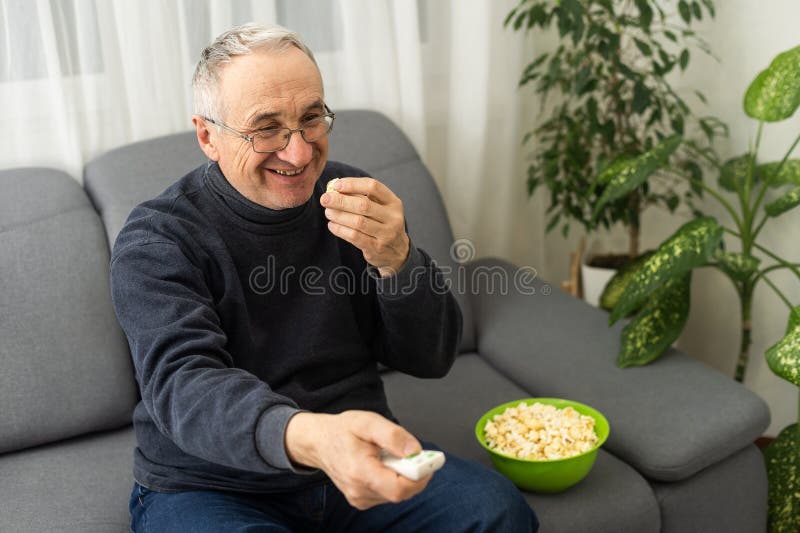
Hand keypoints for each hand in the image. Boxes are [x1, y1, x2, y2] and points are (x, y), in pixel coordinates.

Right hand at [284, 410, 431, 509]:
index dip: (419, 476)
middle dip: (413, 473)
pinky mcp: (362, 500)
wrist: (318, 442)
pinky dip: (393, 479)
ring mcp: (360, 498)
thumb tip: (415, 450)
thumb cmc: (341, 430)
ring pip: (397, 494)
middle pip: (401, 492)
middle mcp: (359, 491)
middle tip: (412, 453)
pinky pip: (388, 493)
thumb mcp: (367, 422)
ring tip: (390, 455)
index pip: (399, 489)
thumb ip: (392, 435)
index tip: (428, 461)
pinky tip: (384, 464)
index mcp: (360, 472)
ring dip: (403, 475)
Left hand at [321, 178, 409, 276]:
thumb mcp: (381, 208)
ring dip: (339, 216)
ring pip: (358, 222)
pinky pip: (354, 236)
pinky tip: (332, 225)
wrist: (398, 252)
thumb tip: (336, 188)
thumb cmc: (383, 224)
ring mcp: (386, 234)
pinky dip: (340, 230)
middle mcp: (392, 217)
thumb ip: (364, 197)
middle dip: (341, 201)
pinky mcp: (376, 248)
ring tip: (328, 212)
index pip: (373, 187)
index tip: (336, 185)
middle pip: (363, 205)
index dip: (353, 184)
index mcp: (393, 202)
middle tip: (325, 199)